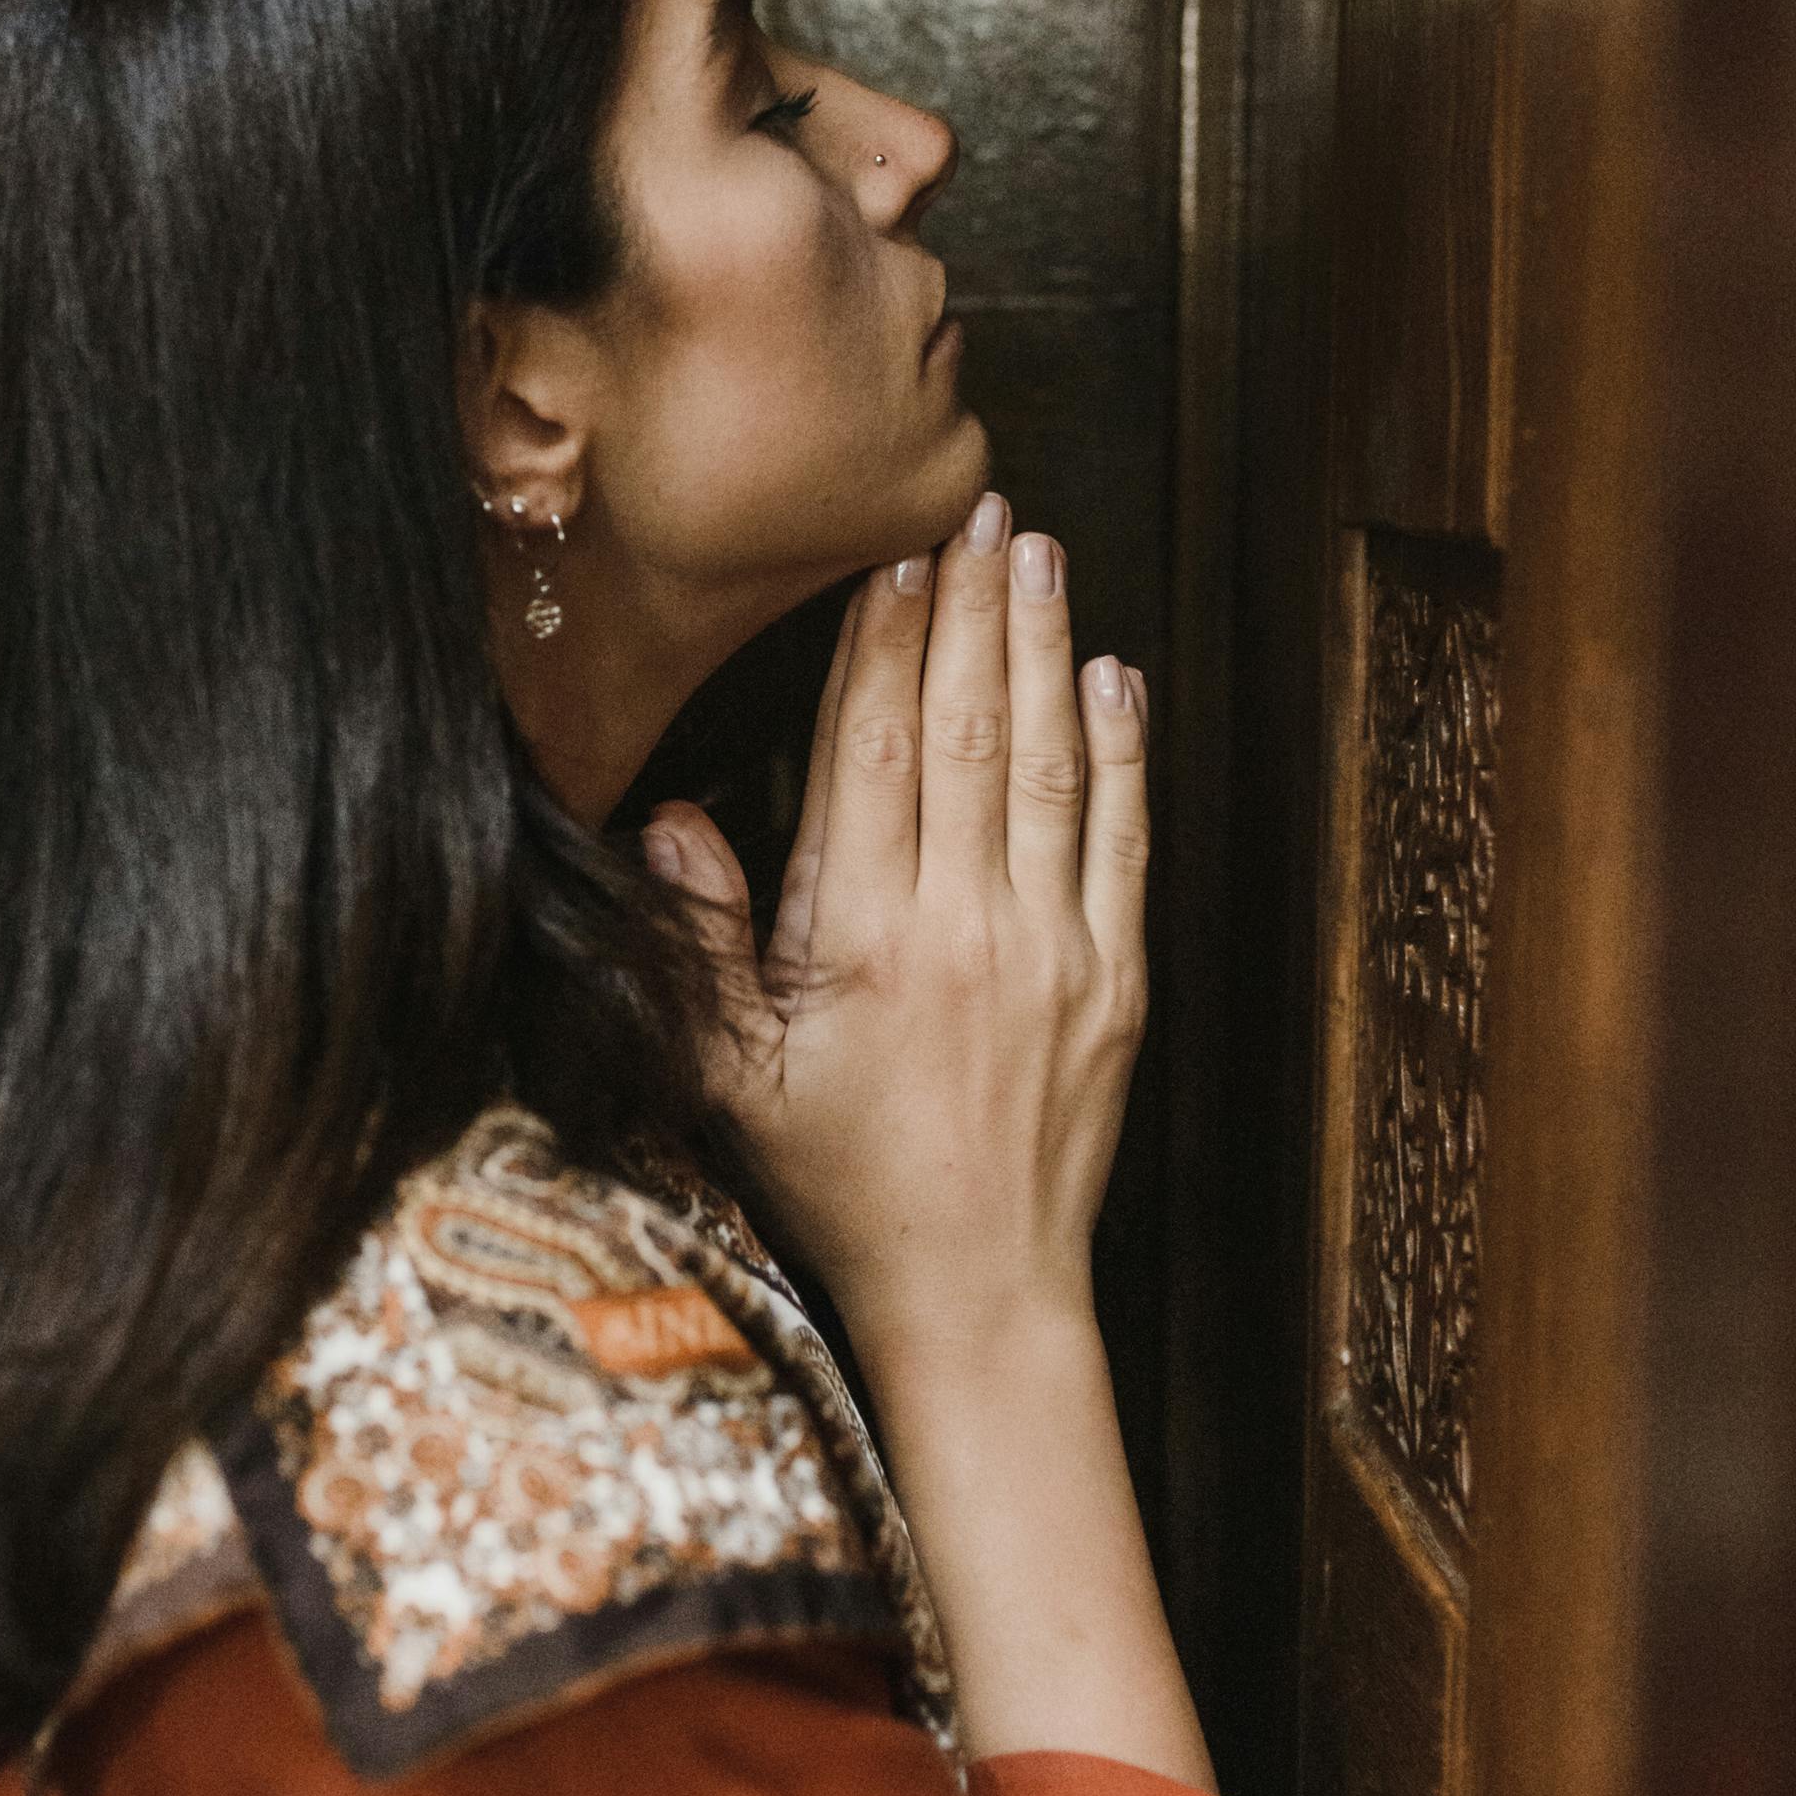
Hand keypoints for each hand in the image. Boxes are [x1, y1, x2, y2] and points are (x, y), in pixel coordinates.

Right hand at [642, 491, 1150, 1390]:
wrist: (974, 1286)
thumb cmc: (839, 1181)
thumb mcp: (726, 1074)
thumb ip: (694, 943)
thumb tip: (672, 819)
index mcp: (861, 939)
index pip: (871, 750)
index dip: (884, 642)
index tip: (893, 558)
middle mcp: (964, 927)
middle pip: (967, 729)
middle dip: (972, 608)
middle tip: (980, 508)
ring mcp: (1054, 949)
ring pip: (1049, 763)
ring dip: (1043, 650)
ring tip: (1037, 555)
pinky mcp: (1117, 981)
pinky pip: (1124, 837)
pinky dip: (1123, 750)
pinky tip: (1114, 676)